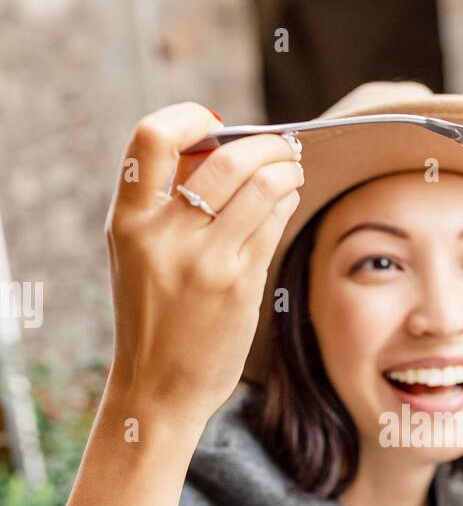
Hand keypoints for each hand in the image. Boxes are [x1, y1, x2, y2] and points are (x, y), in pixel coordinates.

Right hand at [104, 103, 303, 427]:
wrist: (158, 388)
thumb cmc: (154, 316)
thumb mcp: (139, 254)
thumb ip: (166, 205)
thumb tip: (220, 146)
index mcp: (128, 221)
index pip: (150, 139)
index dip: (188, 117)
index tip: (214, 123)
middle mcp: (163, 236)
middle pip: (226, 158)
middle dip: (264, 144)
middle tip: (280, 147)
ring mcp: (204, 261)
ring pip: (262, 186)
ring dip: (286, 168)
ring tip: (291, 169)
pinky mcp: (239, 285)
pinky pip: (274, 222)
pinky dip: (286, 201)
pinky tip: (287, 201)